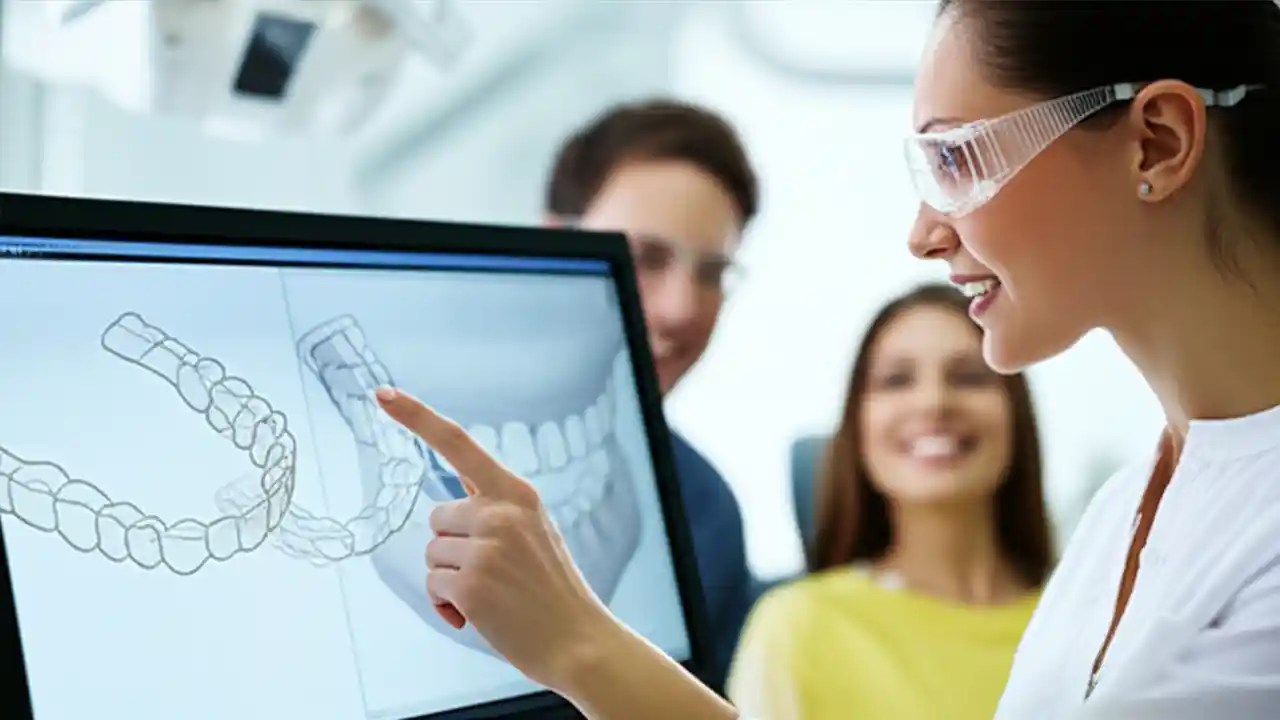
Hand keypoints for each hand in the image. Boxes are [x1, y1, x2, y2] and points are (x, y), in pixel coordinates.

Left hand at [374, 385, 615, 690]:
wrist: (578, 640)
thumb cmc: (551, 589)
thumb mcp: (534, 529)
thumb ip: (496, 507)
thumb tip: (452, 505)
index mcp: (517, 492)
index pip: (457, 443)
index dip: (416, 416)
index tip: (384, 394)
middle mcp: (499, 512)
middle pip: (437, 516)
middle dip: (453, 546)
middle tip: (493, 573)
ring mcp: (484, 546)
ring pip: (432, 553)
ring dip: (450, 579)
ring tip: (491, 595)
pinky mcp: (470, 583)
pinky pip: (433, 585)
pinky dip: (447, 605)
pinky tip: (479, 615)